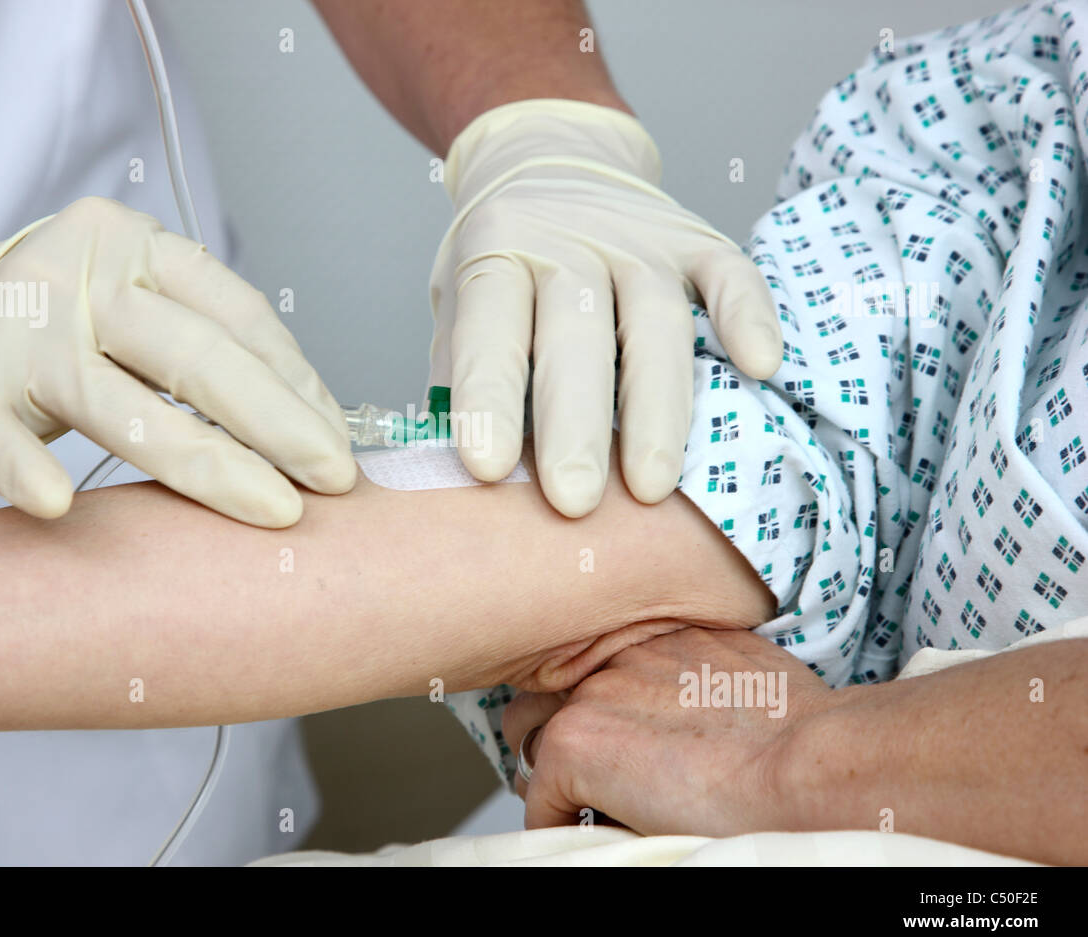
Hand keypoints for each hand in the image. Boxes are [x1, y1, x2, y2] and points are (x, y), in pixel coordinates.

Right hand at [0, 197, 353, 524]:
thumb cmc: (55, 325)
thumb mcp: (131, 303)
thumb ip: (202, 345)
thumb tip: (309, 423)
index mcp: (134, 247)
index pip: (235, 312)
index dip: (296, 379)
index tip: (338, 437)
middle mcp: (79, 278)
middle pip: (194, 354)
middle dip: (277, 423)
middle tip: (334, 480)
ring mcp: (19, 337)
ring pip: (120, 404)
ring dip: (206, 464)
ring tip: (272, 509)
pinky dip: (26, 470)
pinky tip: (58, 503)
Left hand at [429, 99, 781, 517]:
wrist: (546, 157)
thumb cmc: (500, 258)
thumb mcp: (454, 298)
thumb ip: (459, 371)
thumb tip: (462, 470)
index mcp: (495, 254)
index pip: (490, 332)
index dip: (488, 400)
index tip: (487, 469)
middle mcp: (566, 241)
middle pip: (576, 336)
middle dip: (575, 424)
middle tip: (575, 501)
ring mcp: (637, 238)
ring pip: (655, 321)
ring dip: (657, 405)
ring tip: (652, 484)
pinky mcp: (695, 238)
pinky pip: (730, 274)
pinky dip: (749, 316)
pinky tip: (759, 367)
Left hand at [503, 626, 835, 834]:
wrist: (805, 762)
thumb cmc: (800, 734)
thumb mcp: (748, 675)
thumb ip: (703, 678)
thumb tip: (696, 715)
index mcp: (659, 632)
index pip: (596, 655)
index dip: (592, 696)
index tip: (604, 729)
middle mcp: (617, 651)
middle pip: (549, 681)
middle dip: (551, 723)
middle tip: (572, 768)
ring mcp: (590, 693)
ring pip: (528, 730)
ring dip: (543, 768)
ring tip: (567, 803)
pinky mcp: (573, 742)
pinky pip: (539, 794)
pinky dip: (554, 821)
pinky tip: (583, 833)